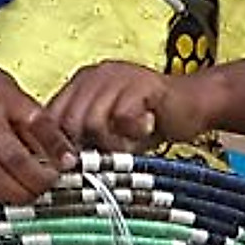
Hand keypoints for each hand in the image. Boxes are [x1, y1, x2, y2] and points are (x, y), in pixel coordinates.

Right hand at [0, 51, 75, 203]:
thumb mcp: (8, 87)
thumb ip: (30, 116)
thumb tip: (58, 147)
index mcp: (3, 97)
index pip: (36, 122)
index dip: (56, 146)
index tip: (70, 162)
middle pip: (13, 157)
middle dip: (37, 178)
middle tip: (51, 184)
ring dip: (17, 191)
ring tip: (33, 194)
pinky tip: (8, 193)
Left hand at [47, 61, 218, 152]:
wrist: (193, 105)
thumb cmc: (147, 123)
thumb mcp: (108, 133)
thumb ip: (84, 141)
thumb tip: (59, 168)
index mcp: (81, 84)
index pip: (51, 115)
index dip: (56, 144)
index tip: (68, 167)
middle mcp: (95, 76)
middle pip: (69, 120)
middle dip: (83, 149)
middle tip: (103, 161)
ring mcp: (118, 76)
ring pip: (93, 121)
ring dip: (110, 143)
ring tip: (128, 145)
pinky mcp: (141, 84)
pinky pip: (122, 118)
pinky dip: (133, 133)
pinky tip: (146, 129)